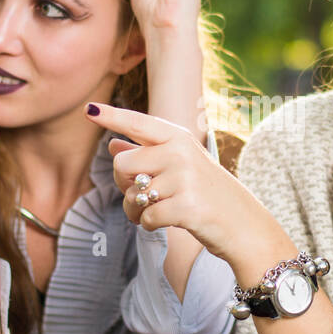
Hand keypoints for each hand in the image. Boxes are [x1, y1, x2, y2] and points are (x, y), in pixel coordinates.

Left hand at [83, 101, 269, 264]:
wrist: (244, 225)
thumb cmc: (208, 193)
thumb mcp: (181, 166)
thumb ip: (147, 154)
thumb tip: (112, 144)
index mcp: (179, 138)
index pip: (138, 123)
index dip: (111, 117)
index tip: (88, 109)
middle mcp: (180, 153)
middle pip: (122, 164)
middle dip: (123, 184)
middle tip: (142, 194)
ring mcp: (184, 180)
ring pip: (132, 195)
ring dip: (135, 211)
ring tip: (156, 212)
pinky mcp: (186, 208)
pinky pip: (145, 217)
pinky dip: (149, 225)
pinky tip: (168, 222)